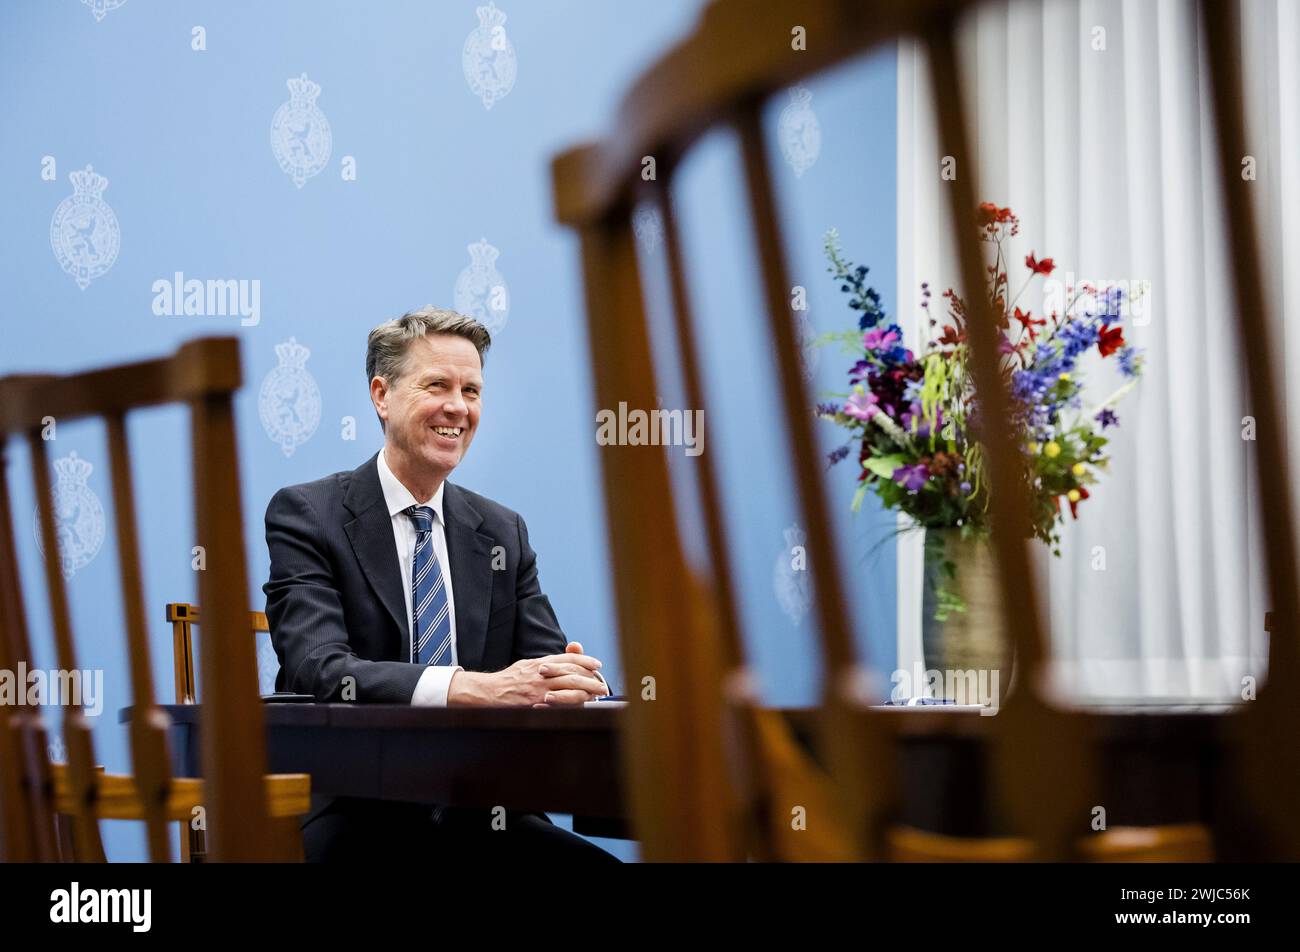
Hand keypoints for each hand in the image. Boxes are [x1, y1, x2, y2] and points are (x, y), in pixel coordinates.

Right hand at [448, 648, 604, 706]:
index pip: (568, 659)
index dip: (585, 661)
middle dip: (590, 678)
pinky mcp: (536, 703)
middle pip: (572, 673)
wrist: (490, 693)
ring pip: (569, 687)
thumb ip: (547, 662)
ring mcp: (539, 689)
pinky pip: (559, 703)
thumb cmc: (510, 680)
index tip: (596, 665)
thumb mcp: (528, 665)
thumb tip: (565, 658)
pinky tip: (582, 705)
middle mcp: (541, 673)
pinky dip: (573, 703)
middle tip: (602, 684)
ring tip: (596, 694)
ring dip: (586, 691)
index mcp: (540, 662)